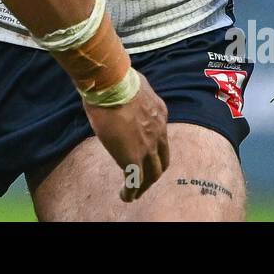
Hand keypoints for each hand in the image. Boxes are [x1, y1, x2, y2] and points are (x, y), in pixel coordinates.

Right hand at [82, 74, 169, 201]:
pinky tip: (125, 196)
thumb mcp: (134, 84)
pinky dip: (131, 191)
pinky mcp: (132, 156)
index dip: (154, 150)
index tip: (145, 156)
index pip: (161, 138)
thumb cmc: (117, 77)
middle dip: (154, 173)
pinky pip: (134, 180)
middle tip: (145, 180)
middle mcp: (159, 131)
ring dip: (144, 185)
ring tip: (134, 193)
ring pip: (151, 174)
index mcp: (159, 113)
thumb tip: (125, 88)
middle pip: (162, 160)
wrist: (112, 83)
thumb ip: (134, 92)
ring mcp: (147, 146)